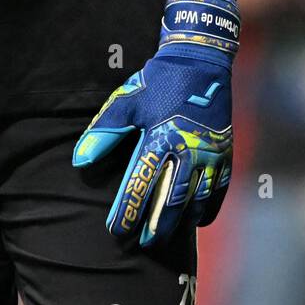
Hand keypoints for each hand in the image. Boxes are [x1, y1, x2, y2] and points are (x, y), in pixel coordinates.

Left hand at [73, 0, 238, 247]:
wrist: (200, 61)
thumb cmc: (158, 81)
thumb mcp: (126, 101)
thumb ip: (104, 132)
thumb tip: (79, 161)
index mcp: (160, 138)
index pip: (140, 185)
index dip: (127, 211)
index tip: (116, 230)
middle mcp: (188, 150)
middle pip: (171, 200)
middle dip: (156, 225)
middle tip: (143, 243)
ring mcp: (210, 153)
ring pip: (197, 199)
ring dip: (181, 221)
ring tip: (168, 235)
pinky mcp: (225, 152)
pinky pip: (219, 189)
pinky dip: (208, 207)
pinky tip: (198, 219)